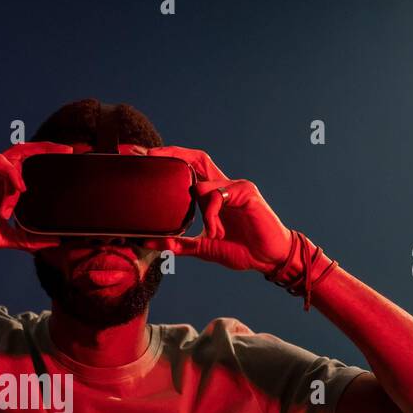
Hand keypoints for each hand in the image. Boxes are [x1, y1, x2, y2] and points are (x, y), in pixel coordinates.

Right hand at [0, 142, 72, 253]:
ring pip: (12, 157)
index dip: (47, 160)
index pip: (28, 167)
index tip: (69, 158)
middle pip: (24, 153)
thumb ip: (25, 238)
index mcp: (0, 187)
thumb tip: (51, 243)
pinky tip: (15, 189)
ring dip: (22, 177)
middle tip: (68, 150)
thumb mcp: (2, 237)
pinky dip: (10, 172)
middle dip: (47, 149)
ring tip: (20, 197)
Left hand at [141, 146, 292, 272]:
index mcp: (212, 195)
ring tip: (213, 233)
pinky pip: (218, 196)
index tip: (143, 156)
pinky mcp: (247, 193)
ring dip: (198, 210)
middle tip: (149, 154)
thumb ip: (178, 244)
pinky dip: (211, 214)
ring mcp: (236, 187)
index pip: (188, 169)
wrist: (270, 259)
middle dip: (172, 154)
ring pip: (203, 184)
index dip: (169, 160)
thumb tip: (148, 242)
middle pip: (196, 159)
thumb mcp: (203, 247)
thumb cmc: (242, 250)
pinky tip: (218, 231)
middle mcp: (223, 186)